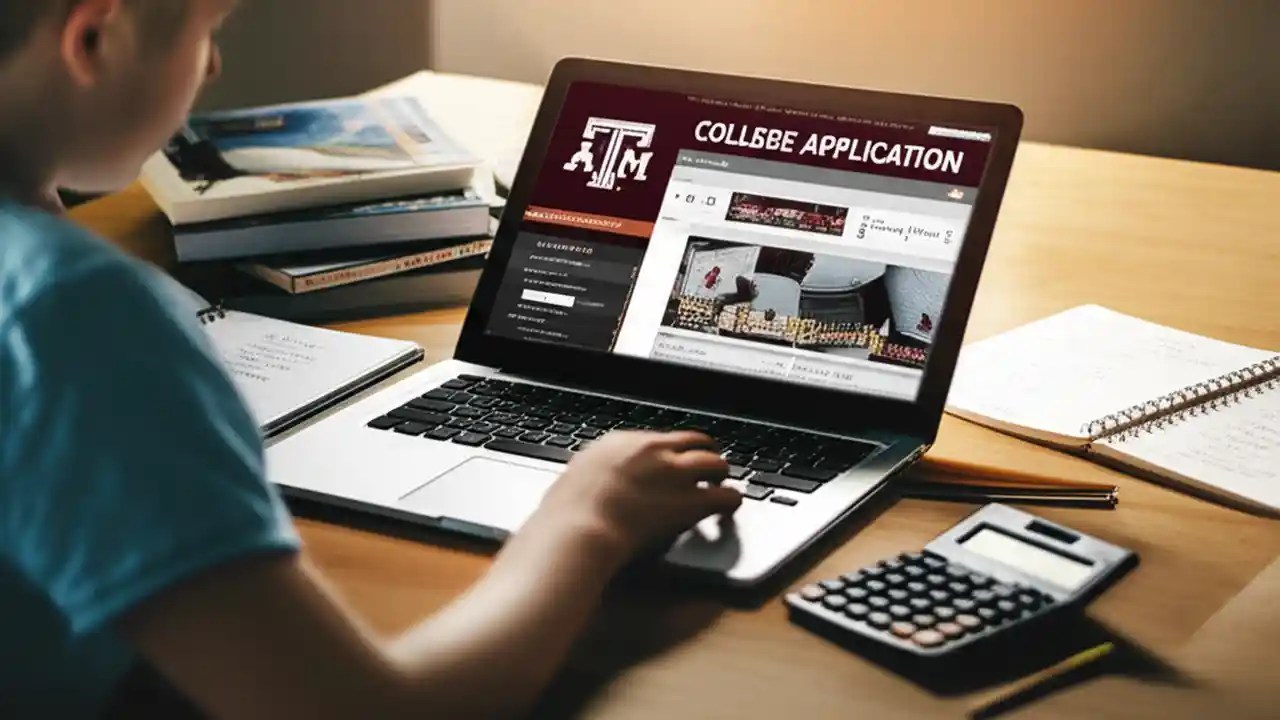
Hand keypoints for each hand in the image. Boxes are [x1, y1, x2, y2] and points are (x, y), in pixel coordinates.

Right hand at [524, 431, 741, 568]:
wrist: (578, 530)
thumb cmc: (566, 515)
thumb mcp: (573, 481)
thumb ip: (589, 476)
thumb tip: (586, 484)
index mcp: (620, 442)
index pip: (657, 439)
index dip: (669, 452)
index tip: (671, 462)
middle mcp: (652, 450)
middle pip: (693, 441)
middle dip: (703, 454)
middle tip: (708, 468)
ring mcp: (674, 472)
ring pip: (716, 463)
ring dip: (720, 475)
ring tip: (723, 485)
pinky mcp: (691, 500)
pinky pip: (726, 496)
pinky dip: (731, 501)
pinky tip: (730, 509)